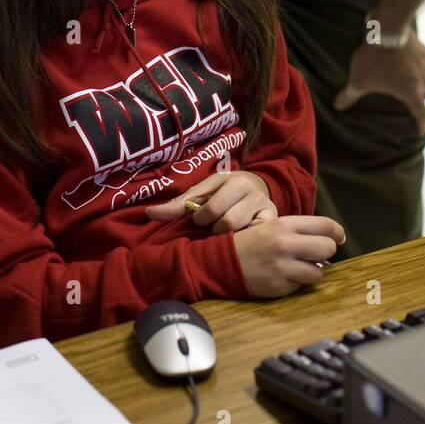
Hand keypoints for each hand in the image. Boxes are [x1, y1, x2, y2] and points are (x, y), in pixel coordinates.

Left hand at [145, 169, 277, 233]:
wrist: (255, 189)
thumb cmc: (222, 193)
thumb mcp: (201, 193)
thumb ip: (177, 205)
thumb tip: (149, 213)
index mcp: (235, 181)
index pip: (210, 209)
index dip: (201, 218)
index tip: (201, 217)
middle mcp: (255, 193)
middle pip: (227, 223)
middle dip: (215, 228)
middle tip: (215, 226)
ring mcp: (268, 209)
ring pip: (241, 232)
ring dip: (229, 236)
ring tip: (228, 231)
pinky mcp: (275, 223)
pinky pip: (256, 239)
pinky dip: (244, 242)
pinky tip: (241, 238)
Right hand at [233, 215, 346, 296]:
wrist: (221, 262)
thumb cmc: (249, 243)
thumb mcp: (272, 226)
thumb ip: (298, 230)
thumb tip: (330, 238)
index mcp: (285, 225)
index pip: (326, 226)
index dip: (337, 233)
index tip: (339, 238)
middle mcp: (286, 244)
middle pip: (327, 248)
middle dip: (325, 252)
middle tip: (316, 254)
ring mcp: (283, 267)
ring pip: (318, 272)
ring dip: (312, 271)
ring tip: (297, 267)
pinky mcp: (280, 286)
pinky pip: (302, 286)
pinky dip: (297, 282)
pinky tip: (284, 276)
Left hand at [333, 30, 424, 132]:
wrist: (386, 31)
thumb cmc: (373, 60)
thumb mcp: (358, 80)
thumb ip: (349, 95)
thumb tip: (337, 106)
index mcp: (410, 93)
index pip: (422, 115)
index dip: (422, 125)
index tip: (420, 132)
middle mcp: (423, 81)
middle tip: (416, 98)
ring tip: (415, 79)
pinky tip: (418, 61)